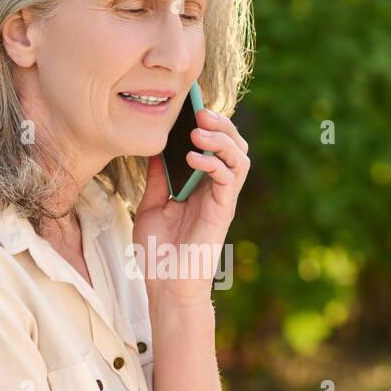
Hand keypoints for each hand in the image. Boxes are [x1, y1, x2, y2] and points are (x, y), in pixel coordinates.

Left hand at [132, 107, 250, 303]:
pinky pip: (230, 177)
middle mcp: (216, 189)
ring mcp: (222, 199)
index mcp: (200, 185)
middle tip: (199, 110)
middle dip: (220, 123)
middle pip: (233, 144)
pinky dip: (215, 161)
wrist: (165, 285)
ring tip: (198, 129)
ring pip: (239, 156)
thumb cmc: (159, 252)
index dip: (208, 123)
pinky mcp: (223, 210)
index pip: (213, 145)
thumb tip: (153, 147)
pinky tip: (193, 157)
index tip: (189, 105)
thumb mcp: (151, 205)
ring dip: (222, 137)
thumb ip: (157, 177)